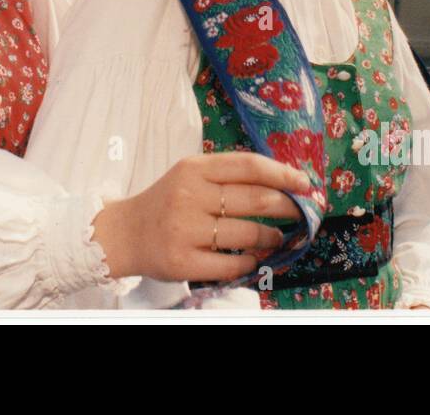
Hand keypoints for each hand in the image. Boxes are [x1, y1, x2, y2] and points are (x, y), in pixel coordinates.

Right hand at [92, 151, 307, 282]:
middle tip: (300, 213)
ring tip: (276, 238)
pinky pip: (232, 264)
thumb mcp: (190, 175)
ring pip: (248, 235)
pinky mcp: (182, 262)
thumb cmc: (166, 202)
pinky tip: (251, 258)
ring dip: (271, 238)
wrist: (124, 233)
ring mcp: (185, 230)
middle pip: (256, 199)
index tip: (305, 184)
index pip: (249, 166)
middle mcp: (189, 195)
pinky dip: (250, 262)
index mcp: (194, 168)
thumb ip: (227, 175)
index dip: (283, 174)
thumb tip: (281, 181)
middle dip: (288, 207)